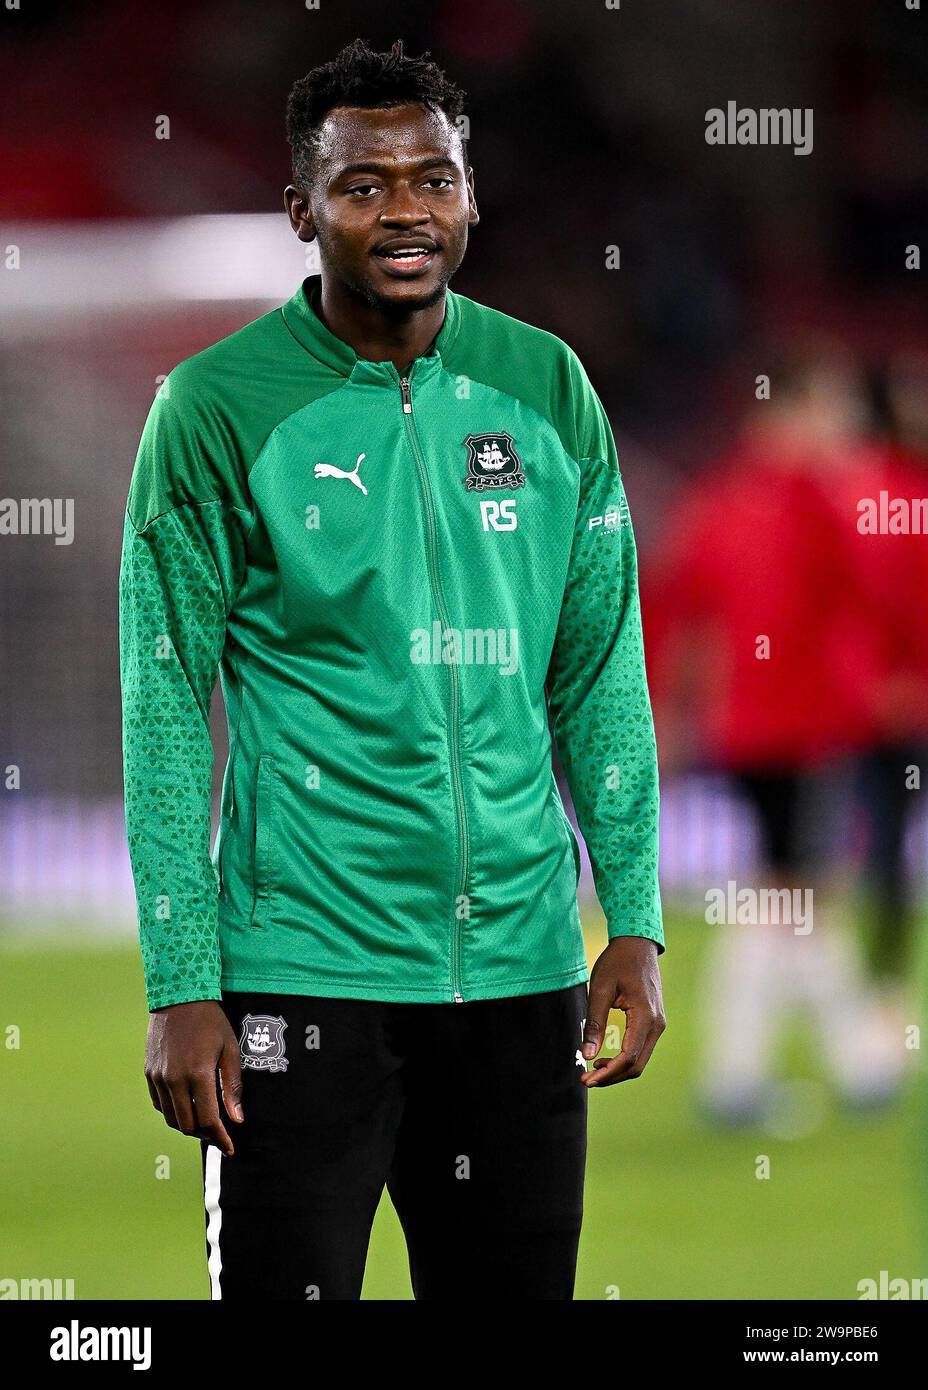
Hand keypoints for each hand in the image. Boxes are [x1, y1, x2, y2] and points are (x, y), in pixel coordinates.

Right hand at [144, 1000, 243, 1154]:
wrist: (179, 997)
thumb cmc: (210, 1022)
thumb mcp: (229, 1050)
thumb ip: (232, 1087)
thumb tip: (236, 1118)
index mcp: (198, 1074)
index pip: (208, 1120)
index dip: (220, 1138)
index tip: (229, 1148)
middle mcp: (174, 1080)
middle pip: (187, 1125)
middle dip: (205, 1135)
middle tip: (218, 1135)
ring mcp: (158, 1077)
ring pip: (171, 1118)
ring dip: (187, 1126)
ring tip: (203, 1124)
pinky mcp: (149, 1073)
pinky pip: (159, 1104)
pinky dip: (173, 1112)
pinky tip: (185, 1108)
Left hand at [580, 936, 664, 1087]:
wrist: (638, 943)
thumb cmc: (617, 962)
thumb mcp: (600, 989)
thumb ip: (594, 1023)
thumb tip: (587, 1055)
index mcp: (645, 1016)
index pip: (628, 1057)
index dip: (607, 1073)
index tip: (587, 1080)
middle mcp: (657, 1024)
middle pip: (637, 1065)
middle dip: (612, 1077)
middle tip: (586, 1080)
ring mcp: (658, 1024)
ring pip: (640, 1060)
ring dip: (618, 1070)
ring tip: (593, 1071)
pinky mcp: (654, 1022)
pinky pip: (641, 1049)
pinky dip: (625, 1059)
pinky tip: (606, 1058)